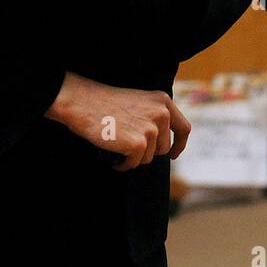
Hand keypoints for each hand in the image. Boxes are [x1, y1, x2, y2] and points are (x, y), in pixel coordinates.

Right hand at [46, 71, 190, 170]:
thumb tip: (161, 141)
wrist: (83, 102)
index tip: (173, 154)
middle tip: (127, 145)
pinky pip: (134, 164)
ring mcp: (152, 129)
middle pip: (163, 148)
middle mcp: (162, 114)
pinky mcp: (139, 143)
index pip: (183, 128)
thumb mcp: (139, 102)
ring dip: (133, 157)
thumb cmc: (105, 103)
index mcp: (163, 102)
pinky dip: (122, 164)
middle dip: (146, 152)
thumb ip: (154, 116)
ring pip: (148, 157)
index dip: (179, 144)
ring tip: (116, 145)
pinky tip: (112, 155)